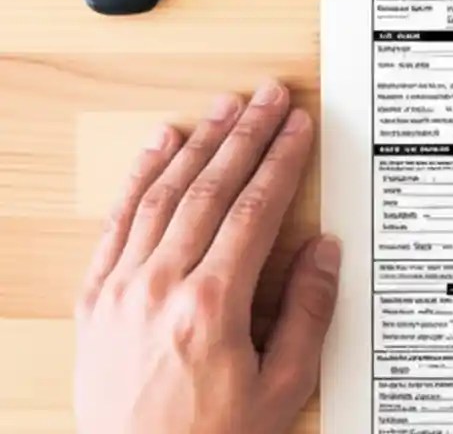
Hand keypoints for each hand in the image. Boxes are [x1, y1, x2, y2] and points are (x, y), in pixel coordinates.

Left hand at [74, 81, 340, 433]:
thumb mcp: (282, 388)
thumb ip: (307, 313)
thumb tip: (324, 252)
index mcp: (212, 306)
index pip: (254, 211)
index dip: (281, 162)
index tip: (297, 128)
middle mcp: (160, 287)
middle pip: (210, 189)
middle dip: (246, 136)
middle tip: (270, 97)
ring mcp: (121, 289)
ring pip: (163, 195)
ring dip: (199, 144)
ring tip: (225, 107)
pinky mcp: (95, 298)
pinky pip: (118, 222)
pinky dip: (139, 177)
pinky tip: (159, 146)